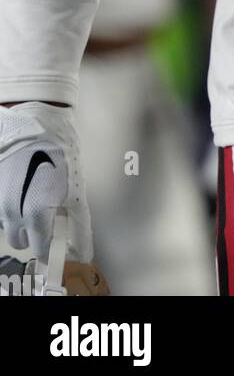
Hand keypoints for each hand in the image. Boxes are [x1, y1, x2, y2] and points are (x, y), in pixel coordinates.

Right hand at [0, 102, 91, 263]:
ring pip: (7, 225)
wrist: (33, 121)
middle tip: (44, 212)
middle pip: (20, 240)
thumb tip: (83, 253)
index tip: (55, 245)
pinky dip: (7, 204)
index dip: (50, 249)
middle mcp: (12, 213)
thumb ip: (78, 225)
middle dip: (32, 232)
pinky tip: (18, 185)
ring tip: (30, 193)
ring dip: (17, 218)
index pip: (41, 249)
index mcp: (36, 213)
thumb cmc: (59, 151)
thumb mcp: (75, 187)